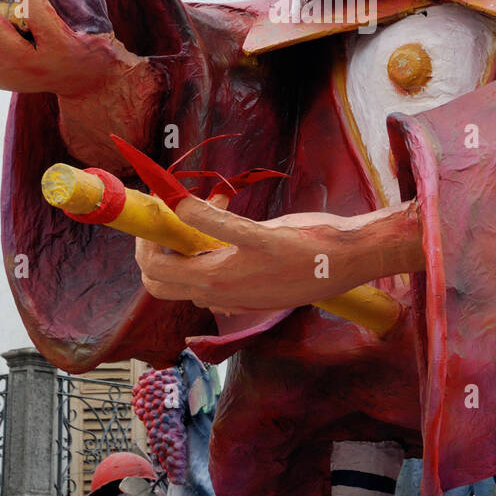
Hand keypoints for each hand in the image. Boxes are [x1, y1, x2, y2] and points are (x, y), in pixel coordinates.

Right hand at [135, 195, 424, 311]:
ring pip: (173, 263)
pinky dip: (197, 211)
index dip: (151, 259)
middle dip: (145, 245)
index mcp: (224, 297)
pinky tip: (192, 198)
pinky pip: (217, 227)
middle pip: (156, 278)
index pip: (162, 287)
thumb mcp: (261, 279)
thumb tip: (207, 247)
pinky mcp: (262, 242)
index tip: (158, 233)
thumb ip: (230, 270)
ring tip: (186, 206)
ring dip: (167, 228)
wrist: (349, 260)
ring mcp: (241, 269)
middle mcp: (225, 291)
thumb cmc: (309, 263)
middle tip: (158, 219)